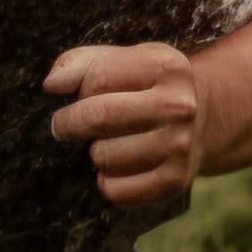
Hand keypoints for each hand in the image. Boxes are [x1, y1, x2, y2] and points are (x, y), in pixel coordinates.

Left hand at [46, 43, 206, 206]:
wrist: (200, 120)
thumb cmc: (145, 87)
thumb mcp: (120, 61)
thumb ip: (80, 63)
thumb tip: (51, 85)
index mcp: (166, 67)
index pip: (98, 78)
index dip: (77, 90)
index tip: (74, 97)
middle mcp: (179, 106)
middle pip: (101, 117)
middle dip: (70, 124)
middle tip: (64, 126)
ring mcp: (180, 146)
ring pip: (104, 157)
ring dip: (94, 152)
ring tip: (107, 143)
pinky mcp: (175, 181)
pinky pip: (116, 190)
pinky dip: (107, 182)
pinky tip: (117, 167)